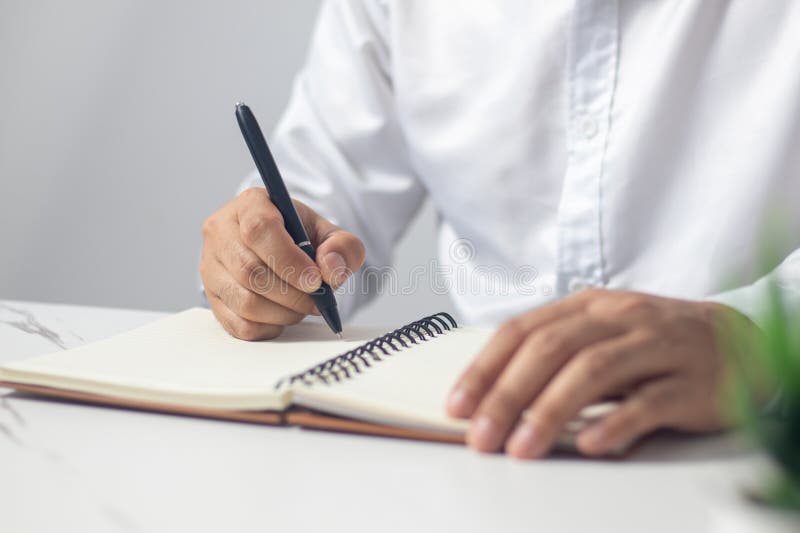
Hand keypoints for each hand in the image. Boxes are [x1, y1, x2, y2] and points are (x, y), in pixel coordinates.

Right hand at [200, 187, 364, 339]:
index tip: (314, 280)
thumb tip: (330, 267)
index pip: (259, 228)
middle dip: (291, 293)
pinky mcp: (212, 296)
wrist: (283, 251)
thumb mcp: (331, 235)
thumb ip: (343, 247)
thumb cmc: (303, 239)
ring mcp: (211, 265)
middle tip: (316, 300)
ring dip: (282, 313)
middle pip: (250, 270)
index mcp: (250, 204)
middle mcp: (221, 231)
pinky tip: (283, 316)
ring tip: (301, 307)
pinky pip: (239, 323)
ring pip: (244, 300)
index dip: (289, 259)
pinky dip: (268, 327)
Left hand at [446, 289, 760, 457]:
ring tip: (522, 447)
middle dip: (507, 394)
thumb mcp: (599, 338)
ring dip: (551, 411)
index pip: (522, 330)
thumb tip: (493, 399)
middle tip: (482, 436)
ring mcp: (657, 346)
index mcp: (586, 306)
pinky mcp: (693, 381)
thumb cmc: (653, 342)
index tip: (458, 405)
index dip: (484, 368)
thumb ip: (553, 360)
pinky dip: (617, 422)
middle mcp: (618, 318)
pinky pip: (650, 400)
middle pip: (550, 349)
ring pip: (593, 370)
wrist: (738, 342)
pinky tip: (592, 445)